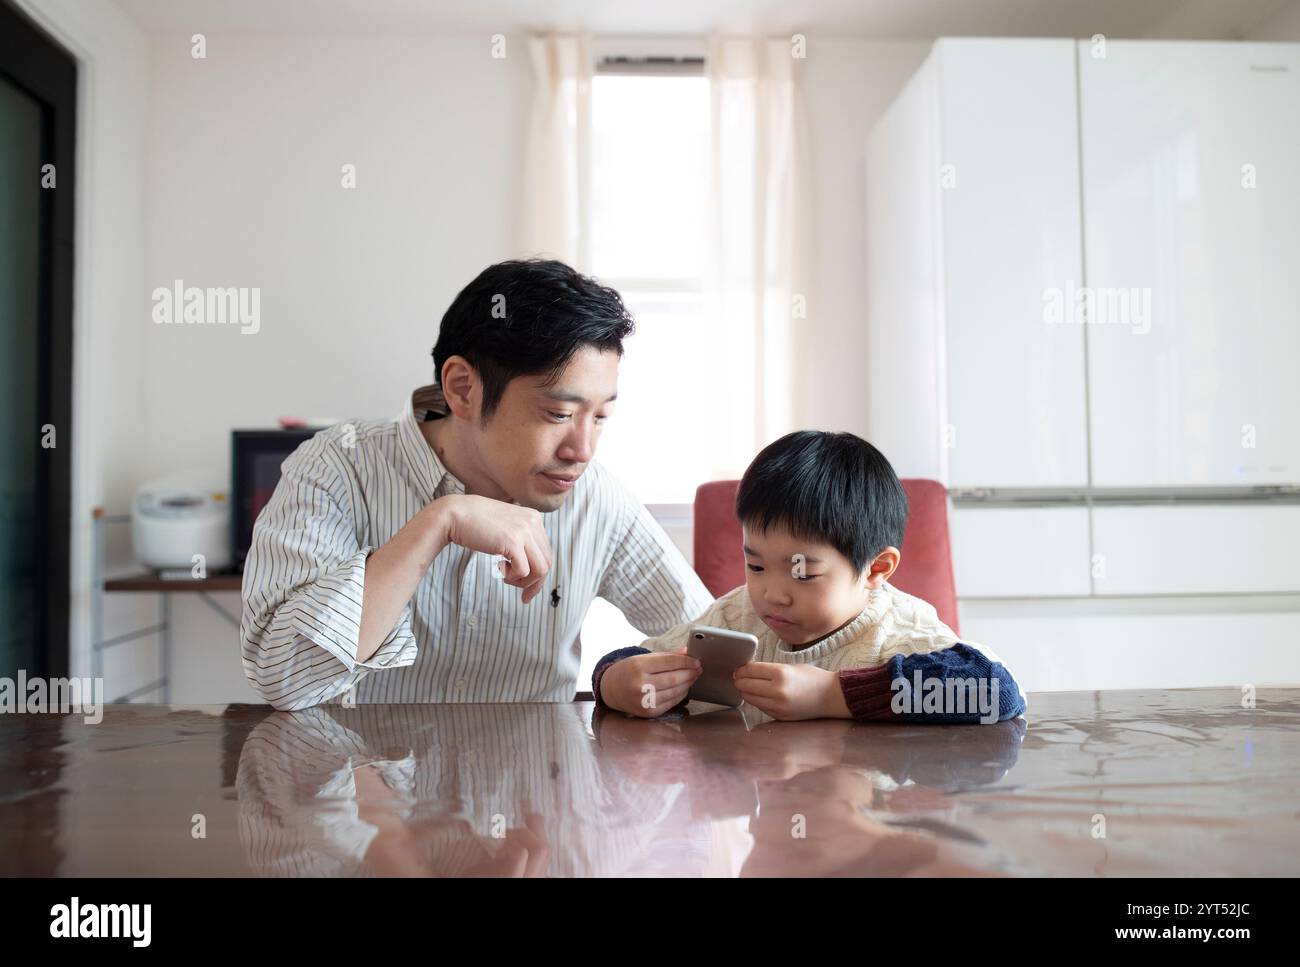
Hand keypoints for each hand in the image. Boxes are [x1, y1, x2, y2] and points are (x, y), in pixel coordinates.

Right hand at [438, 494, 552, 602]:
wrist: (454, 514)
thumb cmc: (475, 524)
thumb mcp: (506, 528)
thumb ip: (521, 541)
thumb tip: (532, 569)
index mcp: (534, 518)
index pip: (546, 553)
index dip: (539, 574)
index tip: (528, 588)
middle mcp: (533, 522)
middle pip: (546, 563)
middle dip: (535, 583)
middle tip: (523, 595)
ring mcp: (524, 531)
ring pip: (540, 570)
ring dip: (524, 582)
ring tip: (506, 578)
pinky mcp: (513, 541)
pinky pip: (524, 571)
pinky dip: (512, 577)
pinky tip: (499, 569)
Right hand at [600, 647, 701, 717]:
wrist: (610, 690)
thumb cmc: (628, 671)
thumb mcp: (643, 659)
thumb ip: (666, 656)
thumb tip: (688, 652)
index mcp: (638, 666)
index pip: (669, 662)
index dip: (686, 661)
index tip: (696, 660)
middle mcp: (640, 684)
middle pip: (674, 678)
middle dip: (690, 673)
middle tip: (699, 669)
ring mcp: (644, 700)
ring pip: (675, 691)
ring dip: (687, 684)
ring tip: (693, 677)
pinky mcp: (648, 712)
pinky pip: (671, 702)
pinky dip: (680, 694)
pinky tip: (684, 688)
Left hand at [733, 662, 847, 720]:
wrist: (831, 697)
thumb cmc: (813, 678)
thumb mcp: (791, 667)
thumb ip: (770, 669)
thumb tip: (748, 671)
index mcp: (781, 674)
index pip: (750, 670)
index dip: (741, 669)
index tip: (738, 668)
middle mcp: (778, 691)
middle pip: (746, 685)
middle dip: (739, 680)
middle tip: (738, 677)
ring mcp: (778, 706)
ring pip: (750, 698)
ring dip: (745, 691)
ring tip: (746, 686)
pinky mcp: (780, 716)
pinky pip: (760, 707)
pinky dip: (756, 700)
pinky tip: (759, 695)